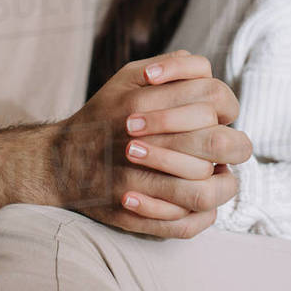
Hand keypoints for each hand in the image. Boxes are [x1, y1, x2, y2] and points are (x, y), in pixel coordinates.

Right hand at [52, 50, 251, 238]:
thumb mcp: (127, 77)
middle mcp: (141, 141)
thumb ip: (170, 67)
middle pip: (217, 143)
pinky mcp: (133, 214)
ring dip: (222, 185)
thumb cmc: (101, 117)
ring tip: (221, 178)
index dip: (226, 110)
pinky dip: (202, 215)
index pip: (213, 98)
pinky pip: (184, 223)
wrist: (59, 162)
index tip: (220, 119)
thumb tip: (206, 69)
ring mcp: (137, 182)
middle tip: (230, 150)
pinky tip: (202, 203)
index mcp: (144, 103)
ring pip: (204, 190)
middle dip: (231, 146)